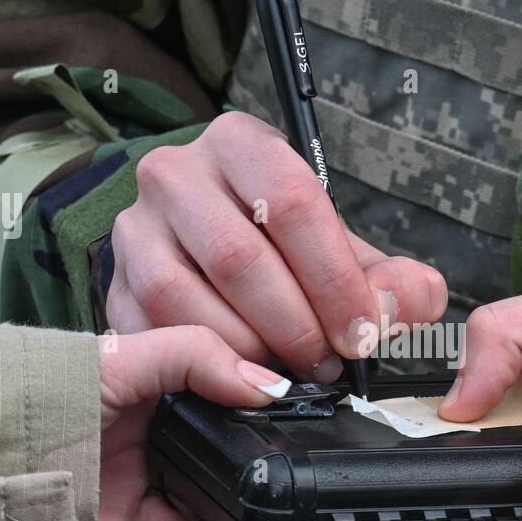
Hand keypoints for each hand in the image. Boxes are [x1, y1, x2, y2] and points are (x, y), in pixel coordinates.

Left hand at [94, 325, 302, 520]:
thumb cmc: (36, 401)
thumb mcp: (125, 358)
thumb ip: (199, 357)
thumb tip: (271, 386)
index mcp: (139, 404)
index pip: (211, 410)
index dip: (254, 415)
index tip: (303, 417)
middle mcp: (136, 456)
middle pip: (213, 473)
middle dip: (260, 481)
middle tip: (314, 478)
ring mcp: (127, 508)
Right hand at [107, 112, 447, 379]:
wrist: (212, 253)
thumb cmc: (286, 251)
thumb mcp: (346, 253)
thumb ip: (393, 279)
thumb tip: (408, 301)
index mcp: (241, 143)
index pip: (291, 203)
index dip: (333, 279)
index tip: (361, 333)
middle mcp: (175, 172)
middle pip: (239, 257)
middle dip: (296, 324)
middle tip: (328, 364)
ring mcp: (134, 227)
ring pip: (187, 299)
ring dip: (249, 349)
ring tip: (288, 371)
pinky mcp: (113, 284)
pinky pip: (155, 334)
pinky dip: (206, 364)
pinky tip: (243, 377)